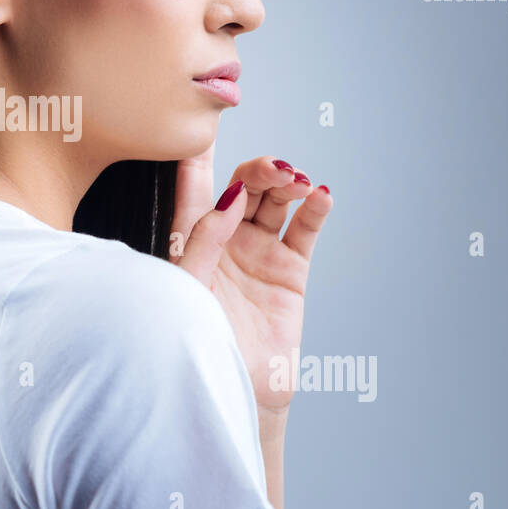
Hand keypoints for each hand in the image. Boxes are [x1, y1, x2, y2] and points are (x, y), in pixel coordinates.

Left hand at [169, 140, 332, 417]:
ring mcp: (259, 252)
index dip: (201, 152)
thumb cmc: (192, 340)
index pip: (193, 185)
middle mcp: (225, 239)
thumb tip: (231, 197)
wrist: (232, 389)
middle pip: (244, 186)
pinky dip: (315, 209)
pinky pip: (305, 230)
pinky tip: (320, 196)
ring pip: (276, 201)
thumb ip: (203, 239)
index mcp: (190, 238)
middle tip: (275, 171)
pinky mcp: (290, 271)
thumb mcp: (187, 285)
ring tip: (297, 183)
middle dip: (260, 170)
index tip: (208, 118)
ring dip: (288, 184)